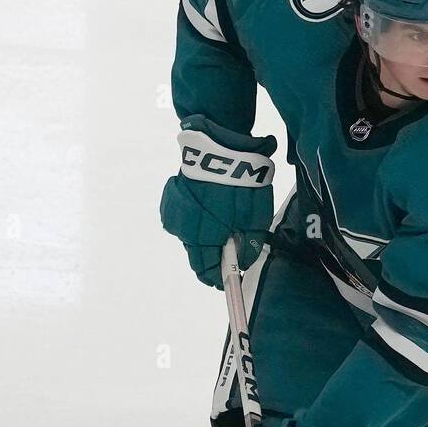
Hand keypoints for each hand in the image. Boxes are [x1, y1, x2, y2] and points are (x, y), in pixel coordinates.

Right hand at [160, 114, 276, 287]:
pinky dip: (194, 219)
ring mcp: (175, 213)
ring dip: (203, 237)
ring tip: (219, 225)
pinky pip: (182, 218)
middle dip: (211, 258)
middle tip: (227, 253)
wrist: (220, 144)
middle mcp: (184, 229)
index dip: (217, 278)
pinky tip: (206, 208)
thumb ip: (249, 245)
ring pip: (189, 236)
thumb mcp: (256, 217)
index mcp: (205, 237)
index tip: (227, 281)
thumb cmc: (242, 183)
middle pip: (196, 255)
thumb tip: (242, 263)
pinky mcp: (171, 198)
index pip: (206, 269)